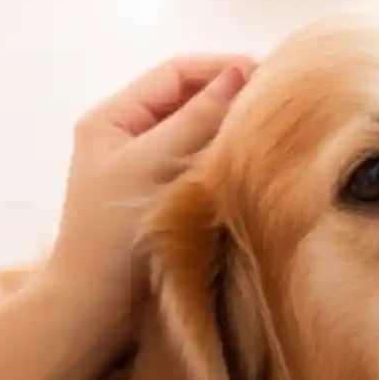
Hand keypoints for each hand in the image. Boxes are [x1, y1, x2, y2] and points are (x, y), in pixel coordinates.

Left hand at [45, 55, 256, 338]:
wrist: (95, 311)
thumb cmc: (112, 233)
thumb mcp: (152, 162)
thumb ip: (198, 116)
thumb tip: (243, 71)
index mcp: (113, 119)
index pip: (178, 73)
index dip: (224, 68)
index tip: (272, 75)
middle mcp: (130, 139)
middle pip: (192, 101)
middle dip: (235, 100)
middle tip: (283, 106)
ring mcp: (150, 171)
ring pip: (202, 135)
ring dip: (235, 133)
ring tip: (275, 136)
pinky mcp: (168, 201)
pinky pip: (205, 168)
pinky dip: (229, 163)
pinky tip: (257, 168)